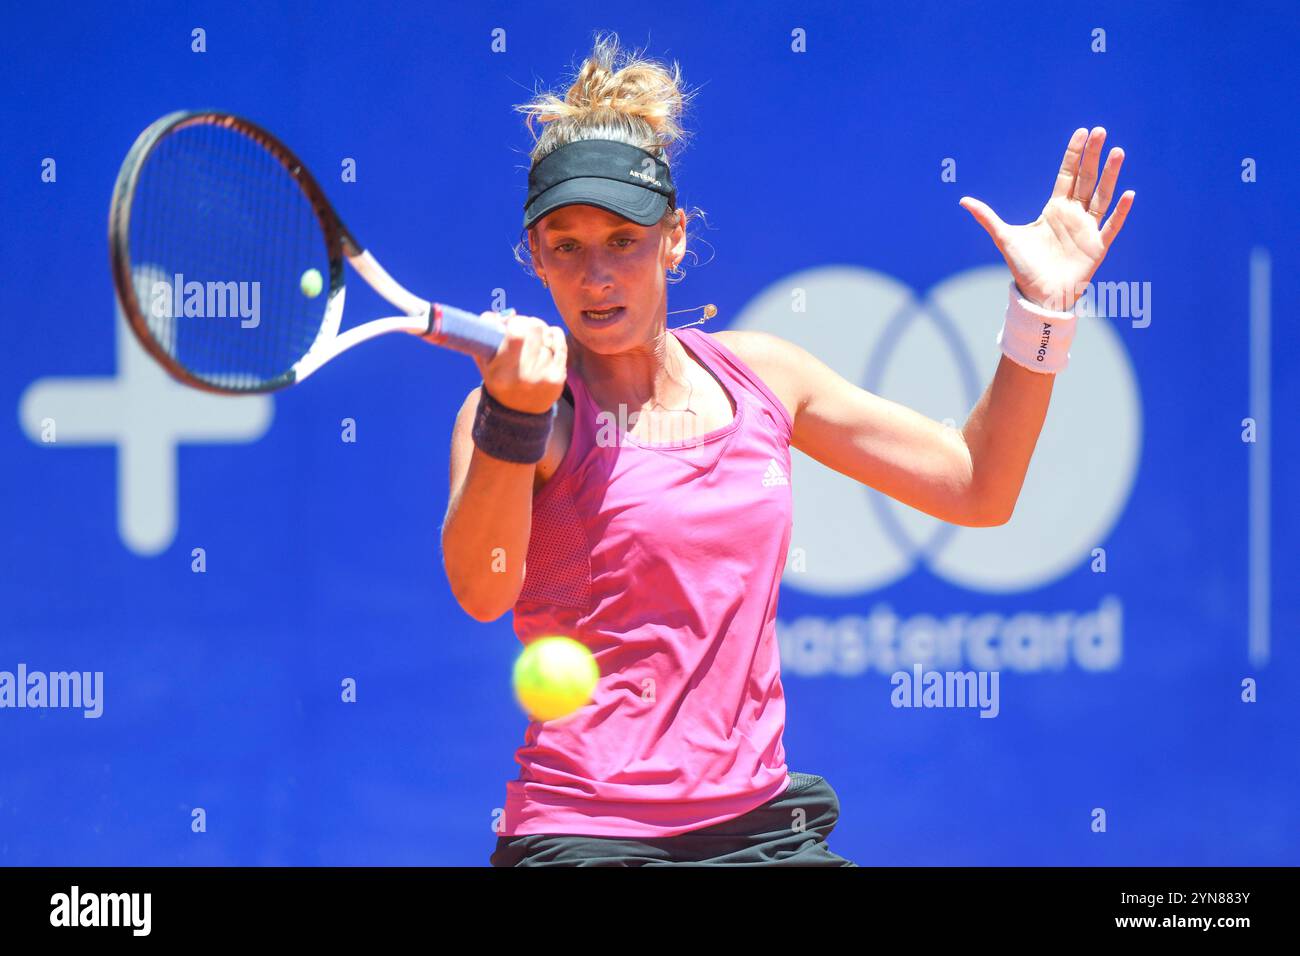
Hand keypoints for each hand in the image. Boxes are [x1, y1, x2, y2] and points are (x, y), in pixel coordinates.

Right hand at [472, 309, 567, 414]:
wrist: (519, 411)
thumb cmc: (499, 378)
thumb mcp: (485, 360)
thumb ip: (484, 334)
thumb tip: (501, 314)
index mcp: (502, 372)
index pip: (516, 333)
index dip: (516, 322)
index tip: (512, 324)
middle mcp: (523, 376)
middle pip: (535, 328)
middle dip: (529, 323)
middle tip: (525, 327)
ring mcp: (543, 378)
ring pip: (546, 336)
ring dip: (540, 334)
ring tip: (533, 343)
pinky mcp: (558, 378)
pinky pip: (560, 343)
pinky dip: (554, 336)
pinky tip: (548, 339)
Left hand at [960, 127, 1134, 310]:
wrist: (1038, 296)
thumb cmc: (1024, 267)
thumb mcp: (1004, 237)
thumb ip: (987, 217)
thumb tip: (963, 200)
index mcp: (1054, 209)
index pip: (1067, 175)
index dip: (1074, 154)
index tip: (1082, 132)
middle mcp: (1074, 215)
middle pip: (1086, 179)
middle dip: (1093, 156)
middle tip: (1101, 131)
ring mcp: (1087, 229)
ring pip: (1102, 196)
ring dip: (1110, 175)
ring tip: (1117, 151)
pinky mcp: (1097, 247)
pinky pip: (1111, 226)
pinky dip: (1120, 211)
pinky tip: (1128, 193)